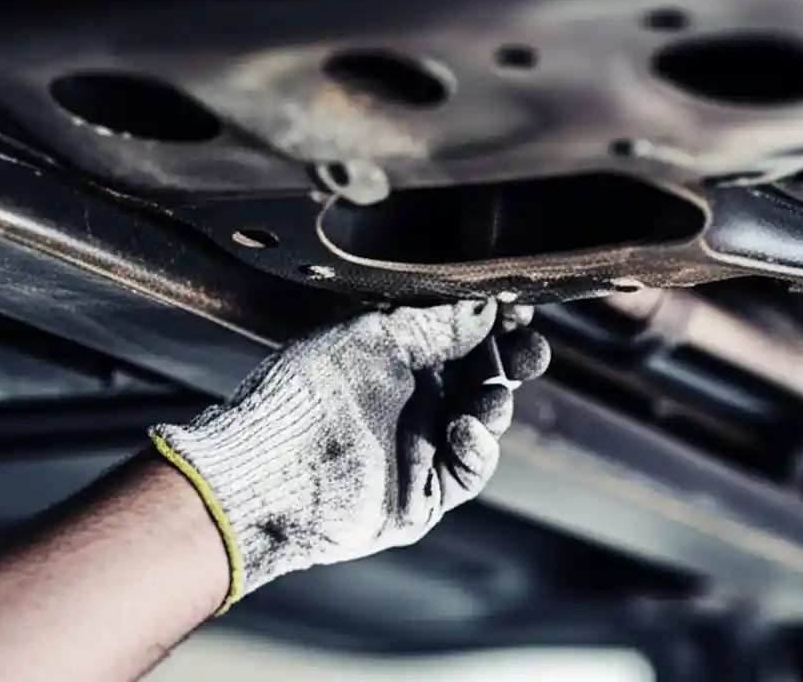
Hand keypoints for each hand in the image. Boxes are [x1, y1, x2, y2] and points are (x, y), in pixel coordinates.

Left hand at [150, 300, 548, 609]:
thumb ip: (437, 323)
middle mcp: (412, 401)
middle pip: (483, 378)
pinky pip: (470, 469)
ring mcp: (420, 448)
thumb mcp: (376, 338)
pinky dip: (477, 448)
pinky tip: (464, 429)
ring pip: (484, 421)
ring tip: (486, 394)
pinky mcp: (424, 495)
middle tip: (530, 351)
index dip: (496, 324)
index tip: (519, 310)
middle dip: (512, 362)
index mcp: (398, 356)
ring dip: (494, 402)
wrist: (271, 470)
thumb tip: (485, 306)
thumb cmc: (308, 391)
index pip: (463, 336)